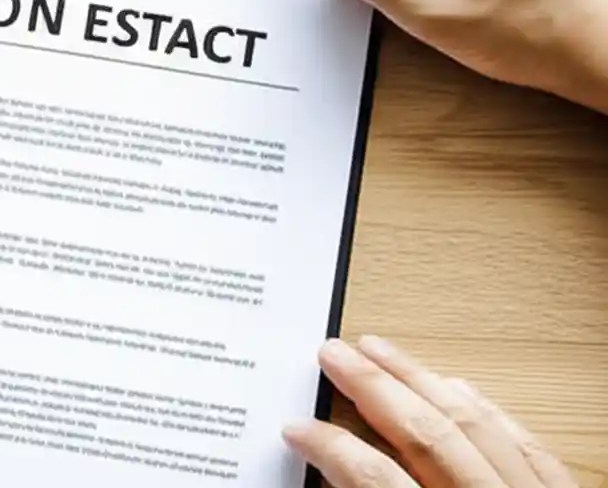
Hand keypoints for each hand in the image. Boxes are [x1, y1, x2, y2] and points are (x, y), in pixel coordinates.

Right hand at [285, 337, 578, 487]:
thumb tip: (327, 471)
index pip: (374, 480)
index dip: (330, 448)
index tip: (297, 427)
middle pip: (424, 435)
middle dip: (371, 387)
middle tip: (331, 353)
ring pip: (475, 424)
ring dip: (421, 381)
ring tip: (380, 350)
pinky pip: (528, 444)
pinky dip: (489, 411)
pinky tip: (458, 386)